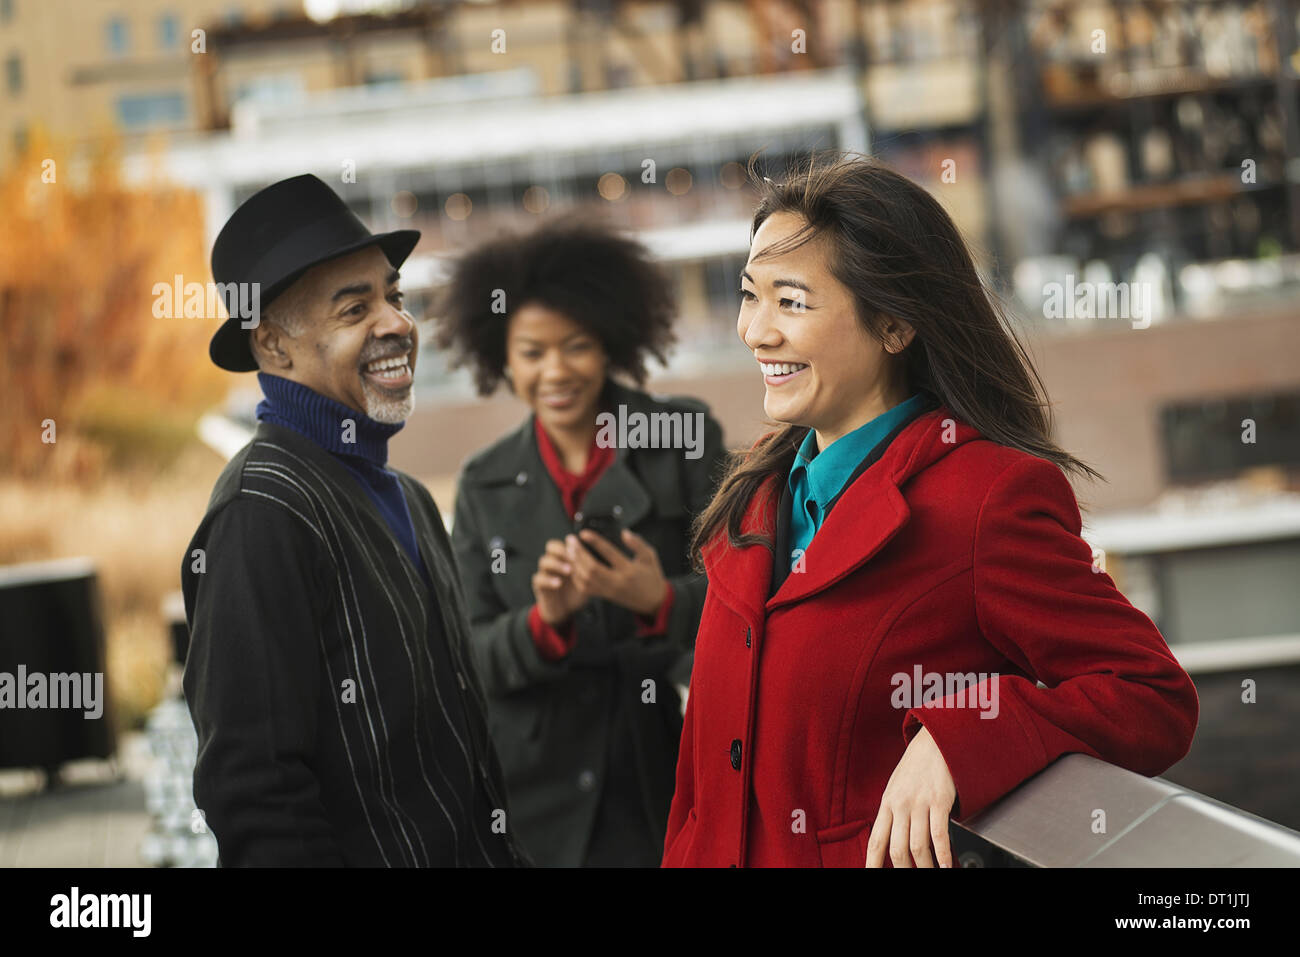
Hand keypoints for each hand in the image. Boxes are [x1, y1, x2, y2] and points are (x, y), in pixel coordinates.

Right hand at [531, 538, 588, 625]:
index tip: (580, 548)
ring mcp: (545, 573)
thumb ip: (591, 570)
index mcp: (565, 559)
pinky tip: (559, 583)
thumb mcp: (588, 581)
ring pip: (544, 561)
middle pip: (551, 547)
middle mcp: (554, 563)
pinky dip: (548, 580)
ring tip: (569, 570)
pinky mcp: (540, 586)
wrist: (565, 611)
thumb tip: (604, 558)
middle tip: (572, 556)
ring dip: (557, 564)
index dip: (570, 544)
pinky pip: (539, 579)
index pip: (564, 543)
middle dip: (562, 550)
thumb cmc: (577, 594)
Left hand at [565, 528, 668, 618]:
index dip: (595, 541)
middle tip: (571, 540)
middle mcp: (617, 581)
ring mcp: (609, 590)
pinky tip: (573, 566)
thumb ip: (637, 543)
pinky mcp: (605, 596)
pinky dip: (576, 577)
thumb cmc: (651, 577)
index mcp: (629, 570)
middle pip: (592, 568)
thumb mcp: (650, 556)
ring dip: (575, 565)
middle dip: (578, 553)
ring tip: (570, 551)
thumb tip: (624, 532)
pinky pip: (585, 588)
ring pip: (586, 579)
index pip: (609, 553)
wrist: (653, 601)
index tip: (584, 533)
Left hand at [865, 725, 956, 867]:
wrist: (934, 741)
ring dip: (924, 866)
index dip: (872, 863)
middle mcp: (900, 804)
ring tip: (930, 873)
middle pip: (897, 849)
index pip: (876, 840)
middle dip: (903, 870)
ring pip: (918, 846)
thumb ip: (894, 812)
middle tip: (908, 878)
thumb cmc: (916, 766)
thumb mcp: (896, 787)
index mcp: (887, 803)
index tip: (870, 875)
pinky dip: (942, 854)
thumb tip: (892, 840)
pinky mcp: (939, 800)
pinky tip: (945, 865)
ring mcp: (919, 803)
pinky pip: (939, 834)